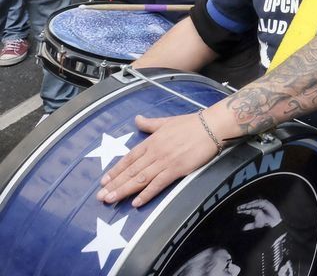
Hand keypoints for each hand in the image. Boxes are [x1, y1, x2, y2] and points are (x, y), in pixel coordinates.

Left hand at [98, 112, 219, 206]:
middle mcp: (154, 152)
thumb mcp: (167, 121)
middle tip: (100, 196)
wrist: (211, 126)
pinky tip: (136, 202)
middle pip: (131, 171)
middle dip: (114, 184)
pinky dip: (146, 193)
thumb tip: (137, 119)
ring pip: (140, 178)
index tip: (104, 180)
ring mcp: (164, 162)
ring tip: (111, 199)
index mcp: (151, 141)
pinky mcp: (176, 169)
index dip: (116, 170)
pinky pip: (158, 184)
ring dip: (124, 190)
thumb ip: (150, 124)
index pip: (129, 158)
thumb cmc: (191, 123)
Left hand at [237, 198, 282, 229]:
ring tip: (244, 207)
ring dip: (249, 204)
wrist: (274, 222)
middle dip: (244, 206)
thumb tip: (243, 229)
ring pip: (254, 203)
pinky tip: (250, 206)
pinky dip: (254, 204)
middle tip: (239, 208)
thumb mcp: (256, 225)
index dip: (242, 210)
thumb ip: (250, 226)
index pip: (247, 209)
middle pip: (250, 205)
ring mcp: (262, 204)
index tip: (238, 211)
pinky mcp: (266, 203)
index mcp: (255, 211)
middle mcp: (258, 207)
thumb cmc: (266, 223)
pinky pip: (259, 202)